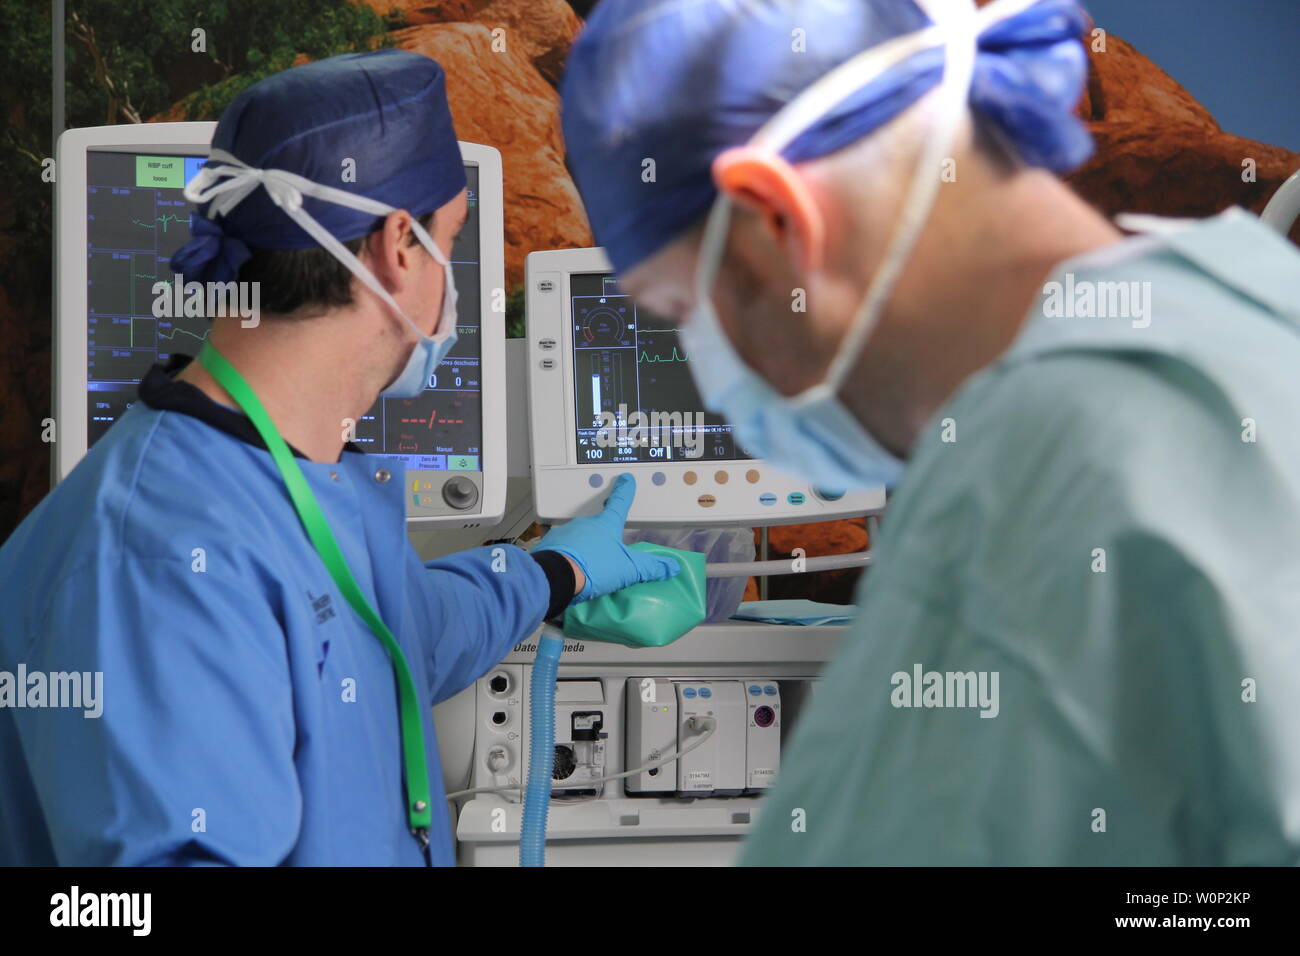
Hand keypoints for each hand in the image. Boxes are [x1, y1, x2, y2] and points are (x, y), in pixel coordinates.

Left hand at [534, 473, 679, 602]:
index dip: (624, 491)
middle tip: (604, 550)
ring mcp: (565, 531)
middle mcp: (585, 523)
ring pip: (578, 535)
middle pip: (597, 523)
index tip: (626, 479)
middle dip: (601, 533)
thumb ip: (650, 568)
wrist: (556, 576)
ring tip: (587, 563)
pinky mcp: (549, 543)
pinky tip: (570, 566)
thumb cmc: (595, 567)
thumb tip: (672, 567)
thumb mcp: (628, 569)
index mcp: (606, 524)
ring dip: (583, 545)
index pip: (619, 503)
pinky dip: (567, 553)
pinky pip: (562, 545)